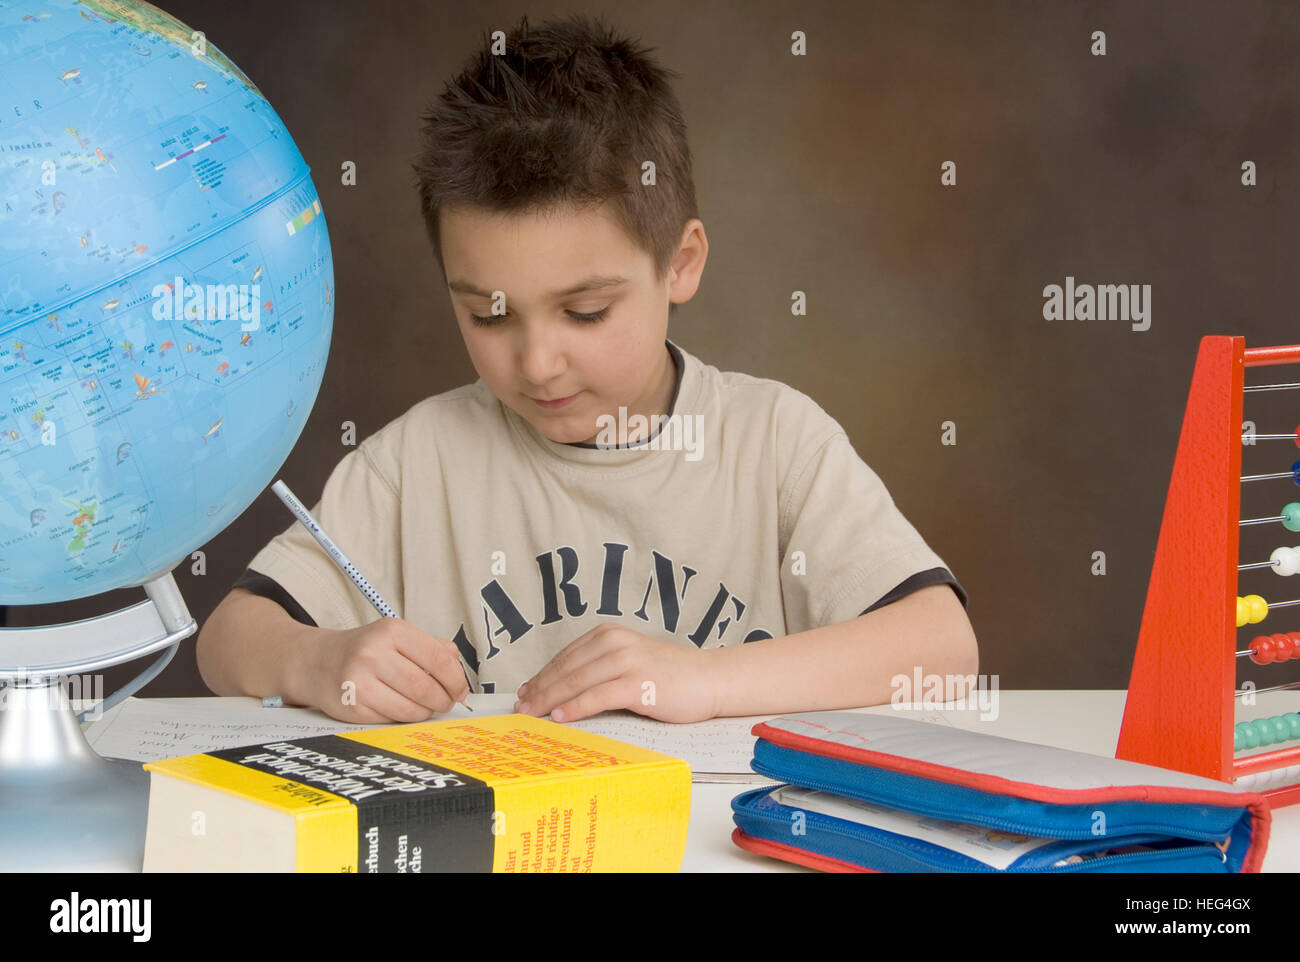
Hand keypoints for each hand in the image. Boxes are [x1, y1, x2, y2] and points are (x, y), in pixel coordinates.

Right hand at [304, 617, 468, 723]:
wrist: (317, 662)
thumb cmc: (365, 650)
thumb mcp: (397, 636)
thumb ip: (433, 648)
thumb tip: (460, 675)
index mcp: (391, 631)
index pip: (438, 658)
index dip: (456, 680)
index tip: (461, 690)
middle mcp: (373, 653)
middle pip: (425, 687)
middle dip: (443, 700)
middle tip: (446, 703)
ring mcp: (359, 681)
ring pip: (410, 708)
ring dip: (425, 712)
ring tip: (426, 707)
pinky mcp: (351, 707)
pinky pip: (390, 720)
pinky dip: (402, 718)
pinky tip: (401, 709)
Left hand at [514, 622, 718, 723]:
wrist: (709, 679)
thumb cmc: (669, 676)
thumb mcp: (629, 662)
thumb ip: (599, 669)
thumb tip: (561, 689)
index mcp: (609, 634)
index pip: (565, 656)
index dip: (541, 675)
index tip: (524, 691)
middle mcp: (615, 642)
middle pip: (566, 668)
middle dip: (539, 689)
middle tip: (520, 706)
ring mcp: (627, 661)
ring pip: (577, 681)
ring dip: (550, 699)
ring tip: (532, 714)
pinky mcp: (639, 683)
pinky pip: (599, 696)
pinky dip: (576, 707)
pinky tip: (560, 716)